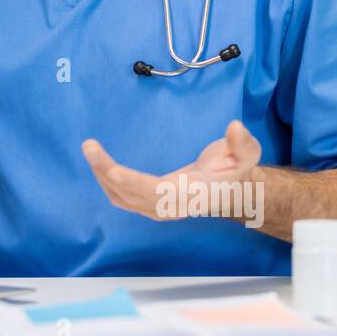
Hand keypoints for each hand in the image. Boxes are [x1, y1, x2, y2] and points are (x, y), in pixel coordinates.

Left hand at [81, 120, 262, 221]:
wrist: (233, 192)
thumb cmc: (237, 172)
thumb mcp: (247, 155)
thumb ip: (242, 143)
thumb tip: (235, 127)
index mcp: (191, 194)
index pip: (156, 192)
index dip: (132, 182)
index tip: (111, 169)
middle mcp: (170, 206)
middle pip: (131, 194)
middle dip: (106, 171)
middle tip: (89, 146)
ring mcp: (158, 208)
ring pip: (122, 197)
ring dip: (102, 176)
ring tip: (90, 150)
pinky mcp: (150, 203)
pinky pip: (123, 197)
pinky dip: (107, 182)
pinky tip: (99, 165)